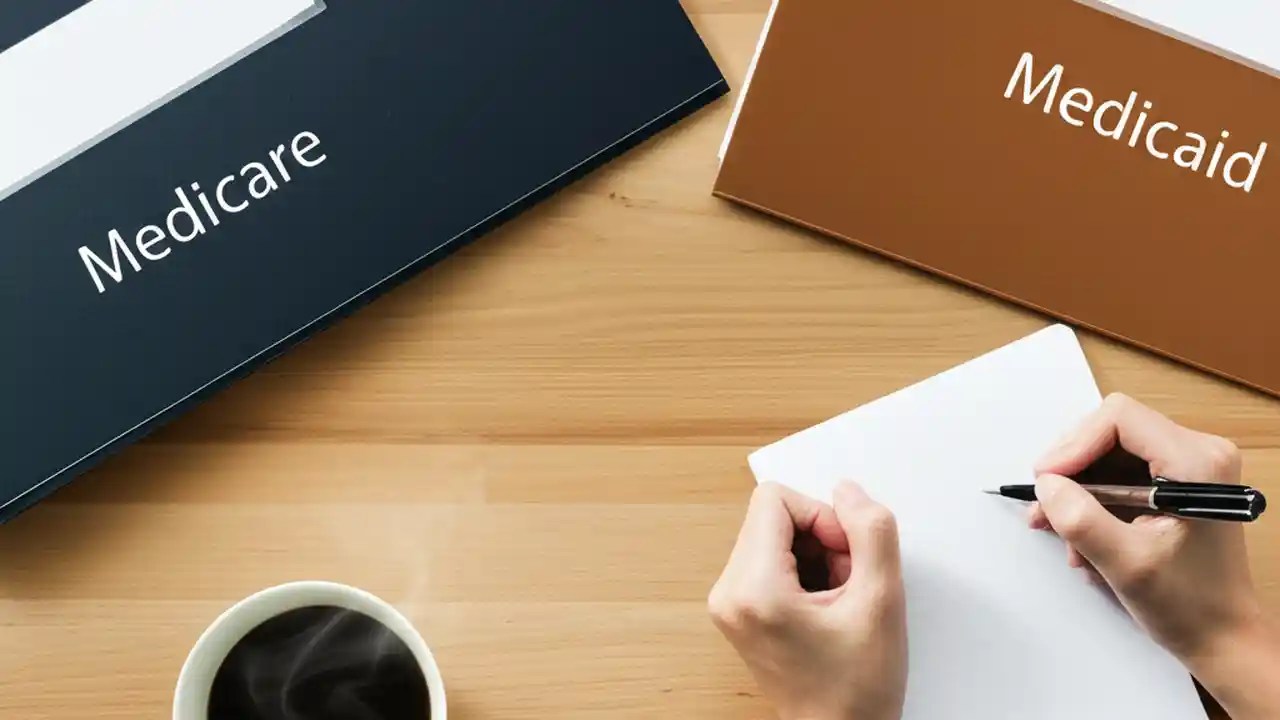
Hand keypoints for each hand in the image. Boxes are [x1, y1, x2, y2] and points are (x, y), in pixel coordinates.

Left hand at [708, 482, 906, 719]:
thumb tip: (847, 491)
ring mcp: (728, 603)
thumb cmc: (857, 689)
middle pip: (772, 516)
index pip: (774, 499)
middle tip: (848, 583)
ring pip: (773, 535)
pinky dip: (803, 571)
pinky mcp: (738, 610)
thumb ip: (872, 532)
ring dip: (815, 555)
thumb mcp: (882, 601)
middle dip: (821, 538)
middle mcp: (728, 594)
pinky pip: (769, 559)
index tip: (848, 557)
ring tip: (839, 600)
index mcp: (752, 590)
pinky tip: (825, 606)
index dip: (823, 517)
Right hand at [1030, 393, 1279, 718]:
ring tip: (1066, 535)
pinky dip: (1094, 501)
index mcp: (1197, 463)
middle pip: (1110, 432)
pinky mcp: (1176, 480)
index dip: (1073, 445)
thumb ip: (1082, 521)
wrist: (1223, 636)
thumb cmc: (1190, 605)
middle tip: (1045, 510)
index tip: (1047, 482)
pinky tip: (1086, 537)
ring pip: (1108, 453)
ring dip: (1079, 492)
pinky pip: (1118, 472)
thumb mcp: (1127, 565)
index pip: (1119, 419)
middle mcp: (1198, 452)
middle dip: (1071, 471)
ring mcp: (1188, 465)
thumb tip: (1046, 485)